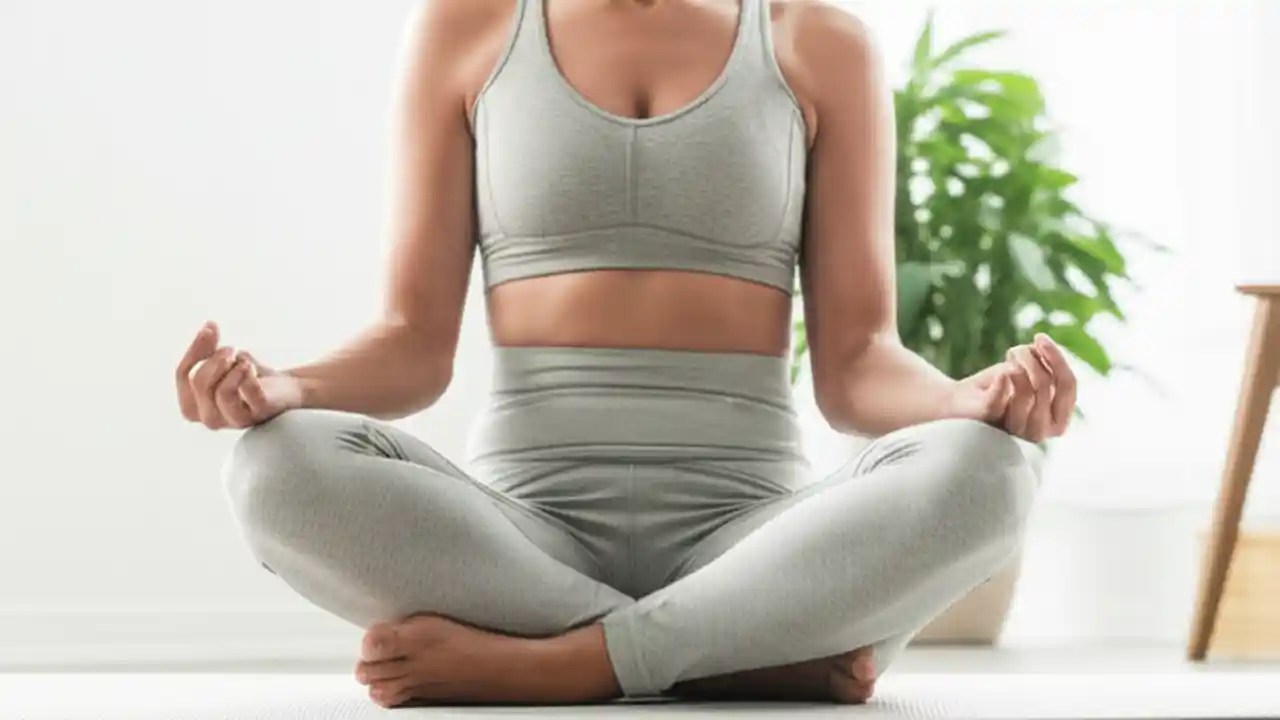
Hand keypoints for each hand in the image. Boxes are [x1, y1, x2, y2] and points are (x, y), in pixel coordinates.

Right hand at [175, 320, 302, 429]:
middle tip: (231, 349)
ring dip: (232, 366)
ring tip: (243, 360)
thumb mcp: (223, 360)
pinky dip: (248, 374)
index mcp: (193, 406)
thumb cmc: (248, 376)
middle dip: (215, 358)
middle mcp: (210, 419)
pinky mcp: (259, 413)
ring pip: (221, 392)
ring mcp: (235, 420)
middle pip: (199, 382)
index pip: (183, 374)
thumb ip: (209, 347)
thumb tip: (208, 327)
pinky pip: (249, 392)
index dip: (195, 349)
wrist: (286, 389)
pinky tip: (250, 366)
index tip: (210, 330)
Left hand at [946, 333, 1077, 442]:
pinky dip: (1002, 381)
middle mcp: (1039, 431)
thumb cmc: (1000, 386)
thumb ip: (1048, 367)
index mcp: (1057, 422)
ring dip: (1016, 363)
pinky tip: (1002, 373)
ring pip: (1026, 389)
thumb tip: (1049, 351)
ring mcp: (1014, 429)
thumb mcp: (1031, 374)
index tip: (1039, 337)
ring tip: (1008, 358)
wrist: (960, 400)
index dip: (1057, 358)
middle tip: (1016, 349)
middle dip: (1032, 359)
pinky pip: (1000, 399)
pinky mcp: (990, 421)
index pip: (1068, 386)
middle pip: (1046, 383)